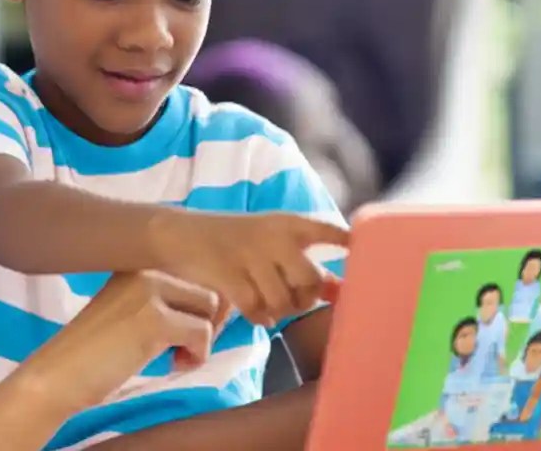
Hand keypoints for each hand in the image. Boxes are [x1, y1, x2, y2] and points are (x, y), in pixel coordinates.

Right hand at [21, 271, 222, 416]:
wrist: (59, 373)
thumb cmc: (95, 352)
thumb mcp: (131, 313)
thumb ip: (164, 302)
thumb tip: (219, 306)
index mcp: (138, 267)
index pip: (195, 277)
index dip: (199, 312)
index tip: (183, 337)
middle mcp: (145, 270)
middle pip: (208, 291)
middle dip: (206, 324)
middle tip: (182, 350)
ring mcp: (150, 291)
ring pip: (210, 310)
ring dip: (202, 340)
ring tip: (175, 357)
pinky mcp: (155, 319)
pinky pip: (202, 333)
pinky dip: (196, 356)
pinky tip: (172, 365)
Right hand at [150, 211, 348, 326]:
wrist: (178, 234)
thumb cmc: (232, 241)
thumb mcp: (269, 243)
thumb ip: (303, 264)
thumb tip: (339, 289)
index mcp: (287, 223)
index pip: (329, 230)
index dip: (350, 245)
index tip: (361, 258)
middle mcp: (273, 236)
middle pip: (311, 280)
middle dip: (305, 298)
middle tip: (292, 299)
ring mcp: (249, 254)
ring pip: (284, 300)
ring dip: (279, 311)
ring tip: (268, 305)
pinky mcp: (228, 273)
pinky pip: (256, 308)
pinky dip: (259, 316)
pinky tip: (255, 313)